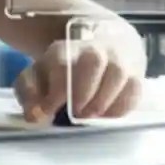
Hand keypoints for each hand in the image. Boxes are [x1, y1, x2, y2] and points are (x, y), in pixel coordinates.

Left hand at [13, 21, 146, 122]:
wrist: (98, 48)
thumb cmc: (62, 71)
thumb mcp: (38, 77)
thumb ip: (29, 94)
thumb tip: (35, 115)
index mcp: (63, 51)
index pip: (62, 64)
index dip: (57, 90)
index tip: (50, 111)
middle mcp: (93, 50)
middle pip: (93, 60)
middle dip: (84, 91)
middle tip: (77, 113)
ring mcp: (117, 60)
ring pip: (118, 72)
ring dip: (104, 100)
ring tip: (92, 116)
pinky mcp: (135, 74)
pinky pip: (134, 89)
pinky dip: (121, 107)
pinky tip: (107, 116)